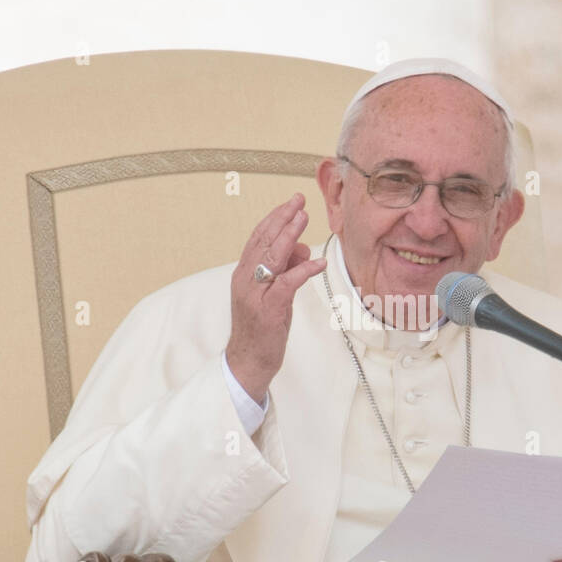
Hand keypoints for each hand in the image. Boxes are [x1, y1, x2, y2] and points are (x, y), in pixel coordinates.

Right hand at [225, 193, 326, 401]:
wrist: (248, 361)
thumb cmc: (262, 328)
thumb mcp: (274, 294)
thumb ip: (285, 270)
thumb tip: (304, 249)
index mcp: (243, 273)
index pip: (258, 237)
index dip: (275, 218)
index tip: (291, 202)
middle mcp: (245, 279)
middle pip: (264, 241)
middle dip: (282, 218)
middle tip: (299, 200)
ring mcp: (255, 294)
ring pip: (272, 257)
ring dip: (289, 235)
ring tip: (304, 217)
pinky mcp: (268, 309)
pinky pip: (287, 283)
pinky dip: (303, 270)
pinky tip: (318, 261)